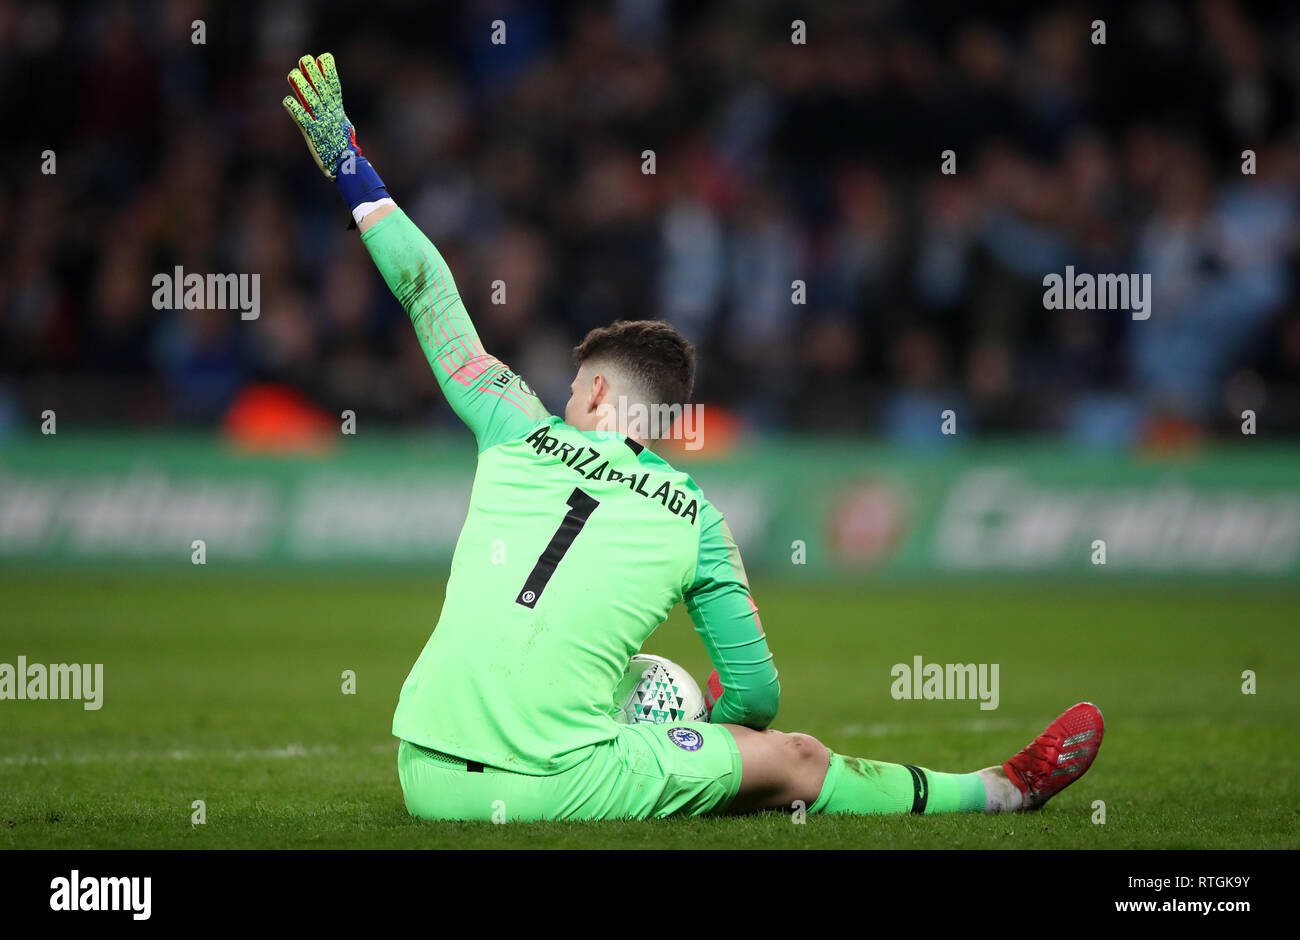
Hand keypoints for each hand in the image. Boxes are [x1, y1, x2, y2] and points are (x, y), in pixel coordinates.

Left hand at [282, 53, 359, 179]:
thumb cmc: (340, 143)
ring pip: (312, 101)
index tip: (324, 57)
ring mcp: (323, 124)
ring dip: (302, 87)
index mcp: (338, 110)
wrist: (344, 165)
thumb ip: (333, 107)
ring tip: (293, 74)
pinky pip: (303, 119)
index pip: (335, 86)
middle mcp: (332, 114)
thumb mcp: (340, 122)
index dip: (329, 71)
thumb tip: (327, 93)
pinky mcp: (313, 134)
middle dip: (313, 73)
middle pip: (322, 90)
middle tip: (304, 59)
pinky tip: (287, 100)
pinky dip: (295, 109)